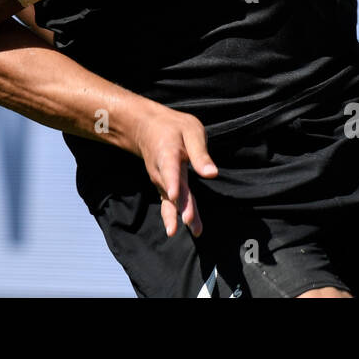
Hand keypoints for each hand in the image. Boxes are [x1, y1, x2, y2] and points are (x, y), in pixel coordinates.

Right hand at [130, 103, 218, 236]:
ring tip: (192, 229)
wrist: (146, 128)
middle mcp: (161, 170)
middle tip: (188, 221)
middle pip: (171, 189)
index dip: (172, 182)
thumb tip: (212, 174)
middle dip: (180, 205)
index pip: (169, 169)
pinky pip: (168, 203)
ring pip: (170, 200)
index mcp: (168, 152)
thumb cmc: (173, 128)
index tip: (174, 194)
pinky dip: (172, 217)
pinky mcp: (162, 187)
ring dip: (179, 215)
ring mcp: (160, 180)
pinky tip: (176, 230)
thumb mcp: (190, 130)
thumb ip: (200, 153)